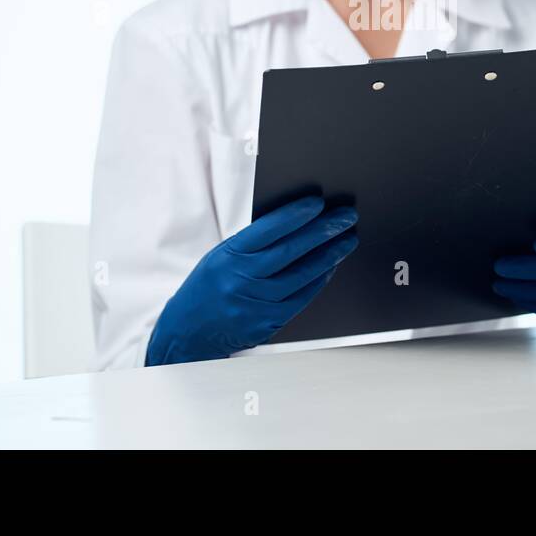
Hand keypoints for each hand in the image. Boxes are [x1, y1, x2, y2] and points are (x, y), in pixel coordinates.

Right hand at [146, 195, 357, 364]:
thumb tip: (295, 222)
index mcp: (228, 256)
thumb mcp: (221, 256)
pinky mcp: (267, 323)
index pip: (268, 229)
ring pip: (301, 276)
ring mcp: (255, 304)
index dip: (296, 214)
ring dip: (330, 256)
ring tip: (347, 240)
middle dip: (324, 231)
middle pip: (291, 251)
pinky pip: (301, 298)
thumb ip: (253, 242)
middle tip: (346, 218)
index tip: (319, 203)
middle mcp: (241, 280)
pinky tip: (331, 267)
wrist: (187, 331)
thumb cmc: (207, 286)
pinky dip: (319, 281)